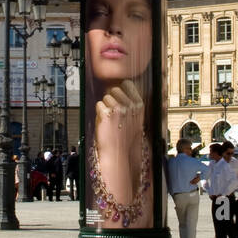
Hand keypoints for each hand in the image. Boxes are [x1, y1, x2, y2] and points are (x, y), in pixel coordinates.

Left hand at [94, 80, 143, 205]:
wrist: (118, 153)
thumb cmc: (126, 137)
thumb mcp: (136, 118)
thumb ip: (131, 103)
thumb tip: (120, 87)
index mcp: (139, 105)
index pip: (127, 84)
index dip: (121, 90)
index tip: (120, 98)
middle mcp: (130, 105)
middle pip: (114, 89)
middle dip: (112, 99)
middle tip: (114, 114)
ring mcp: (118, 109)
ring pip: (105, 97)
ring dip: (105, 106)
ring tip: (110, 120)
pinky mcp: (106, 114)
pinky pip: (98, 105)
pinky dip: (99, 113)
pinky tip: (105, 122)